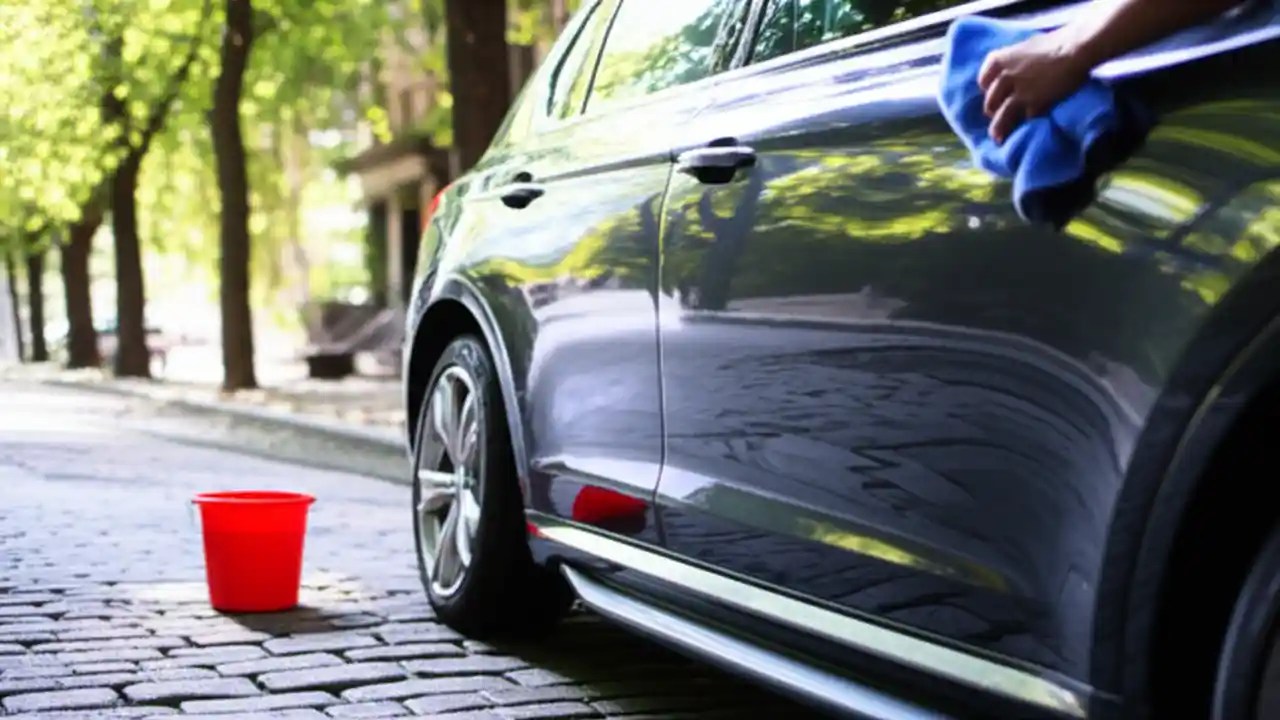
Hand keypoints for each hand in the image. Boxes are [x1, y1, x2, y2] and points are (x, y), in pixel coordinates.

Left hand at [977, 31, 1091, 143]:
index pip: (983, 82)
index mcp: (998, 60)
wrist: (1075, 48)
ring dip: (999, 129)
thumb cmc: (1054, 43)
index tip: (996, 95)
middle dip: (994, 111)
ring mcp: (1018, 92)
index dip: (989, 91)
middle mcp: (1003, 77)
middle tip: (999, 116)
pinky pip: (1024, 119)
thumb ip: (1012, 62)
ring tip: (998, 138)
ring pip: (1001, 117)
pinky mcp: (1033, 104)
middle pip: (990, 102)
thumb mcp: (1024, 48)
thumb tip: (1010, 73)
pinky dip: (1024, 124)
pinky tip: (1025, 130)